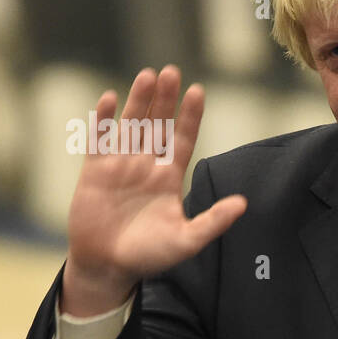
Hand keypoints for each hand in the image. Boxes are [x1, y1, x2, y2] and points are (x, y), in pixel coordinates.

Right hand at [61, 66, 246, 314]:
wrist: (110, 266)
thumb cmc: (150, 255)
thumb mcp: (188, 240)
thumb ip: (214, 221)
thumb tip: (243, 203)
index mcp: (169, 177)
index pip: (181, 138)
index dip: (189, 116)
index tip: (198, 91)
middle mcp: (146, 165)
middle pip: (157, 124)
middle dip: (165, 99)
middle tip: (172, 71)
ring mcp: (120, 165)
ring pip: (131, 125)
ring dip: (138, 101)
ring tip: (148, 75)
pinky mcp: (94, 171)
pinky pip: (99, 140)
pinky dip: (102, 121)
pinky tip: (108, 99)